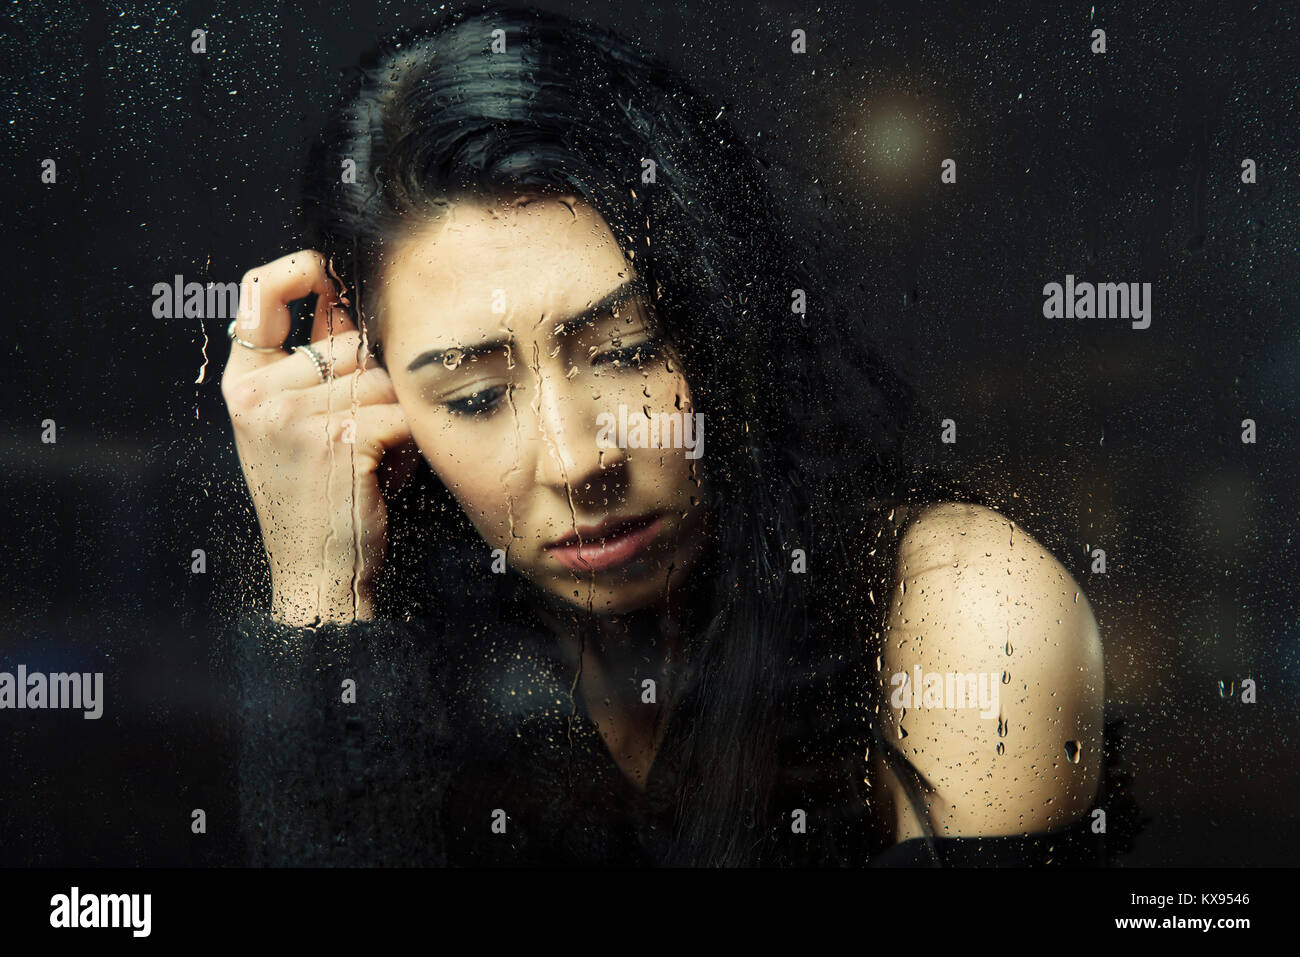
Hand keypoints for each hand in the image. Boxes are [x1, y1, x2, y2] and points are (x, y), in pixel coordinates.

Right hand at [221, 250, 418, 625]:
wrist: (317, 575)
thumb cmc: (317, 497)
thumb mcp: (294, 424)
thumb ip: (313, 361)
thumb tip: (349, 294)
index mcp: (243, 384)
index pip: (259, 291)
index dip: (301, 269)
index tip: (330, 269)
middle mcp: (261, 394)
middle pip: (348, 342)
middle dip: (373, 381)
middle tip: (363, 433)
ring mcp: (297, 415)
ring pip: (381, 376)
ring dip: (394, 414)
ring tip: (373, 457)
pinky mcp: (340, 438)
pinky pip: (401, 410)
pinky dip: (408, 440)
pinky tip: (387, 471)